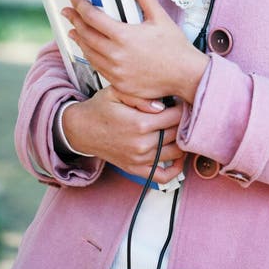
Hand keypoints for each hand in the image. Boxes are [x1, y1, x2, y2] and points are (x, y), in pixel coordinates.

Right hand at [62, 87, 185, 181]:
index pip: (175, 116)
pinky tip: (179, 156)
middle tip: (187, 114)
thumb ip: (140, 96)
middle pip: (177, 133)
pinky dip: (176, 169)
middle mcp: (142, 144)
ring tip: (183, 129)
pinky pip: (163, 176)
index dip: (184, 107)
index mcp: (139, 123)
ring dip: (183, 141)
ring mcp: (140, 159)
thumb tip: (162, 106)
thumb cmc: (100, 108)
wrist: (81, 130)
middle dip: (185, 122)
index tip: (183, 101)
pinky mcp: (136, 169)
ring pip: (175, 152)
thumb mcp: (116, 92)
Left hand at [63, 0, 208, 102]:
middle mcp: (116, 55)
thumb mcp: (160, 17)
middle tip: (67, 11)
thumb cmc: (175, 46)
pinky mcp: (118, 83)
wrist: (185, 76)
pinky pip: (98, 67)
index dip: (80, 5)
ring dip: (79, 39)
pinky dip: (91, 55)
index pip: (93, 18)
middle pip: (86, 35)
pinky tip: (90, 50)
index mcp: (125, 36)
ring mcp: (116, 71)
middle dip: (74, 20)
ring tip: (74, 30)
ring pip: (89, 53)